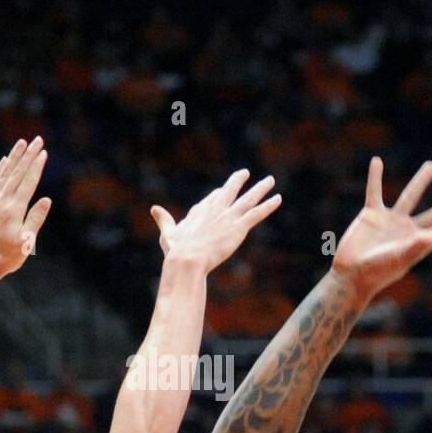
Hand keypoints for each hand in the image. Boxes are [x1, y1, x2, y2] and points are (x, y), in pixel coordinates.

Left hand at [0, 138, 50, 280]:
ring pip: (3, 175)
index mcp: (13, 210)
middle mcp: (0, 202)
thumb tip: (46, 200)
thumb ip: (35, 219)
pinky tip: (3, 162)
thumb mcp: (26, 242)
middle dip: (28, 155)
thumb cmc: (4, 259)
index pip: (28, 182)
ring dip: (13, 158)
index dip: (37, 166)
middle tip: (37, 140)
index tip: (44, 152)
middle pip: (17, 174)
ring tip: (21, 143)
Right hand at [151, 170, 280, 272]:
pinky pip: (257, 214)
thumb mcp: (167, 232)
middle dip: (238, 181)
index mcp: (199, 211)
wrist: (188, 259)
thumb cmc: (176, 250)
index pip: (212, 199)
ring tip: (270, 180)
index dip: (218, 195)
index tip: (222, 191)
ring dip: (260, 189)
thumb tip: (154, 209)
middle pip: (229, 190)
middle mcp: (215, 209)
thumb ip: (164, 219)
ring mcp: (228, 217)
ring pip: (248, 199)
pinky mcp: (239, 227)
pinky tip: (277, 198)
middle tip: (245, 173)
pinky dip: (268, 206)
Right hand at [331, 157, 431, 304]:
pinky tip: (377, 162)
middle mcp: (408, 230)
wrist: (349, 275)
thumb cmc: (375, 271)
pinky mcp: (370, 215)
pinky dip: (375, 177)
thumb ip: (421, 245)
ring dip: (421, 181)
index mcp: (418, 242)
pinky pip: (374, 191)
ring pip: (409, 196)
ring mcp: (390, 220)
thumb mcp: (400, 258)